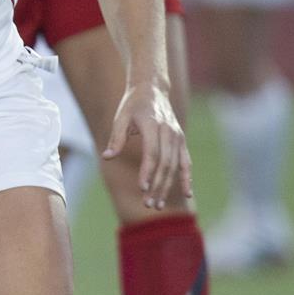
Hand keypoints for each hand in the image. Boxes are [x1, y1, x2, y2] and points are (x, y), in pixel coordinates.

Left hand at [104, 83, 190, 210]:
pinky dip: (187, 177)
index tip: (141, 188)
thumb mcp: (120, 117)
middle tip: (148, 204)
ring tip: (158, 204)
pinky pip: (186, 162)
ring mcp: (178, 137)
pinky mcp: (181, 141)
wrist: (153, 90)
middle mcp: (170, 132)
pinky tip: (187, 194)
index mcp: (154, 126)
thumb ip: (115, 138)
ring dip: (167, 186)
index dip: (147, 172)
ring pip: (175, 166)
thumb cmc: (132, 105)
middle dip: (157, 185)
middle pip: (165, 164)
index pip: (152, 153)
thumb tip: (106, 157)